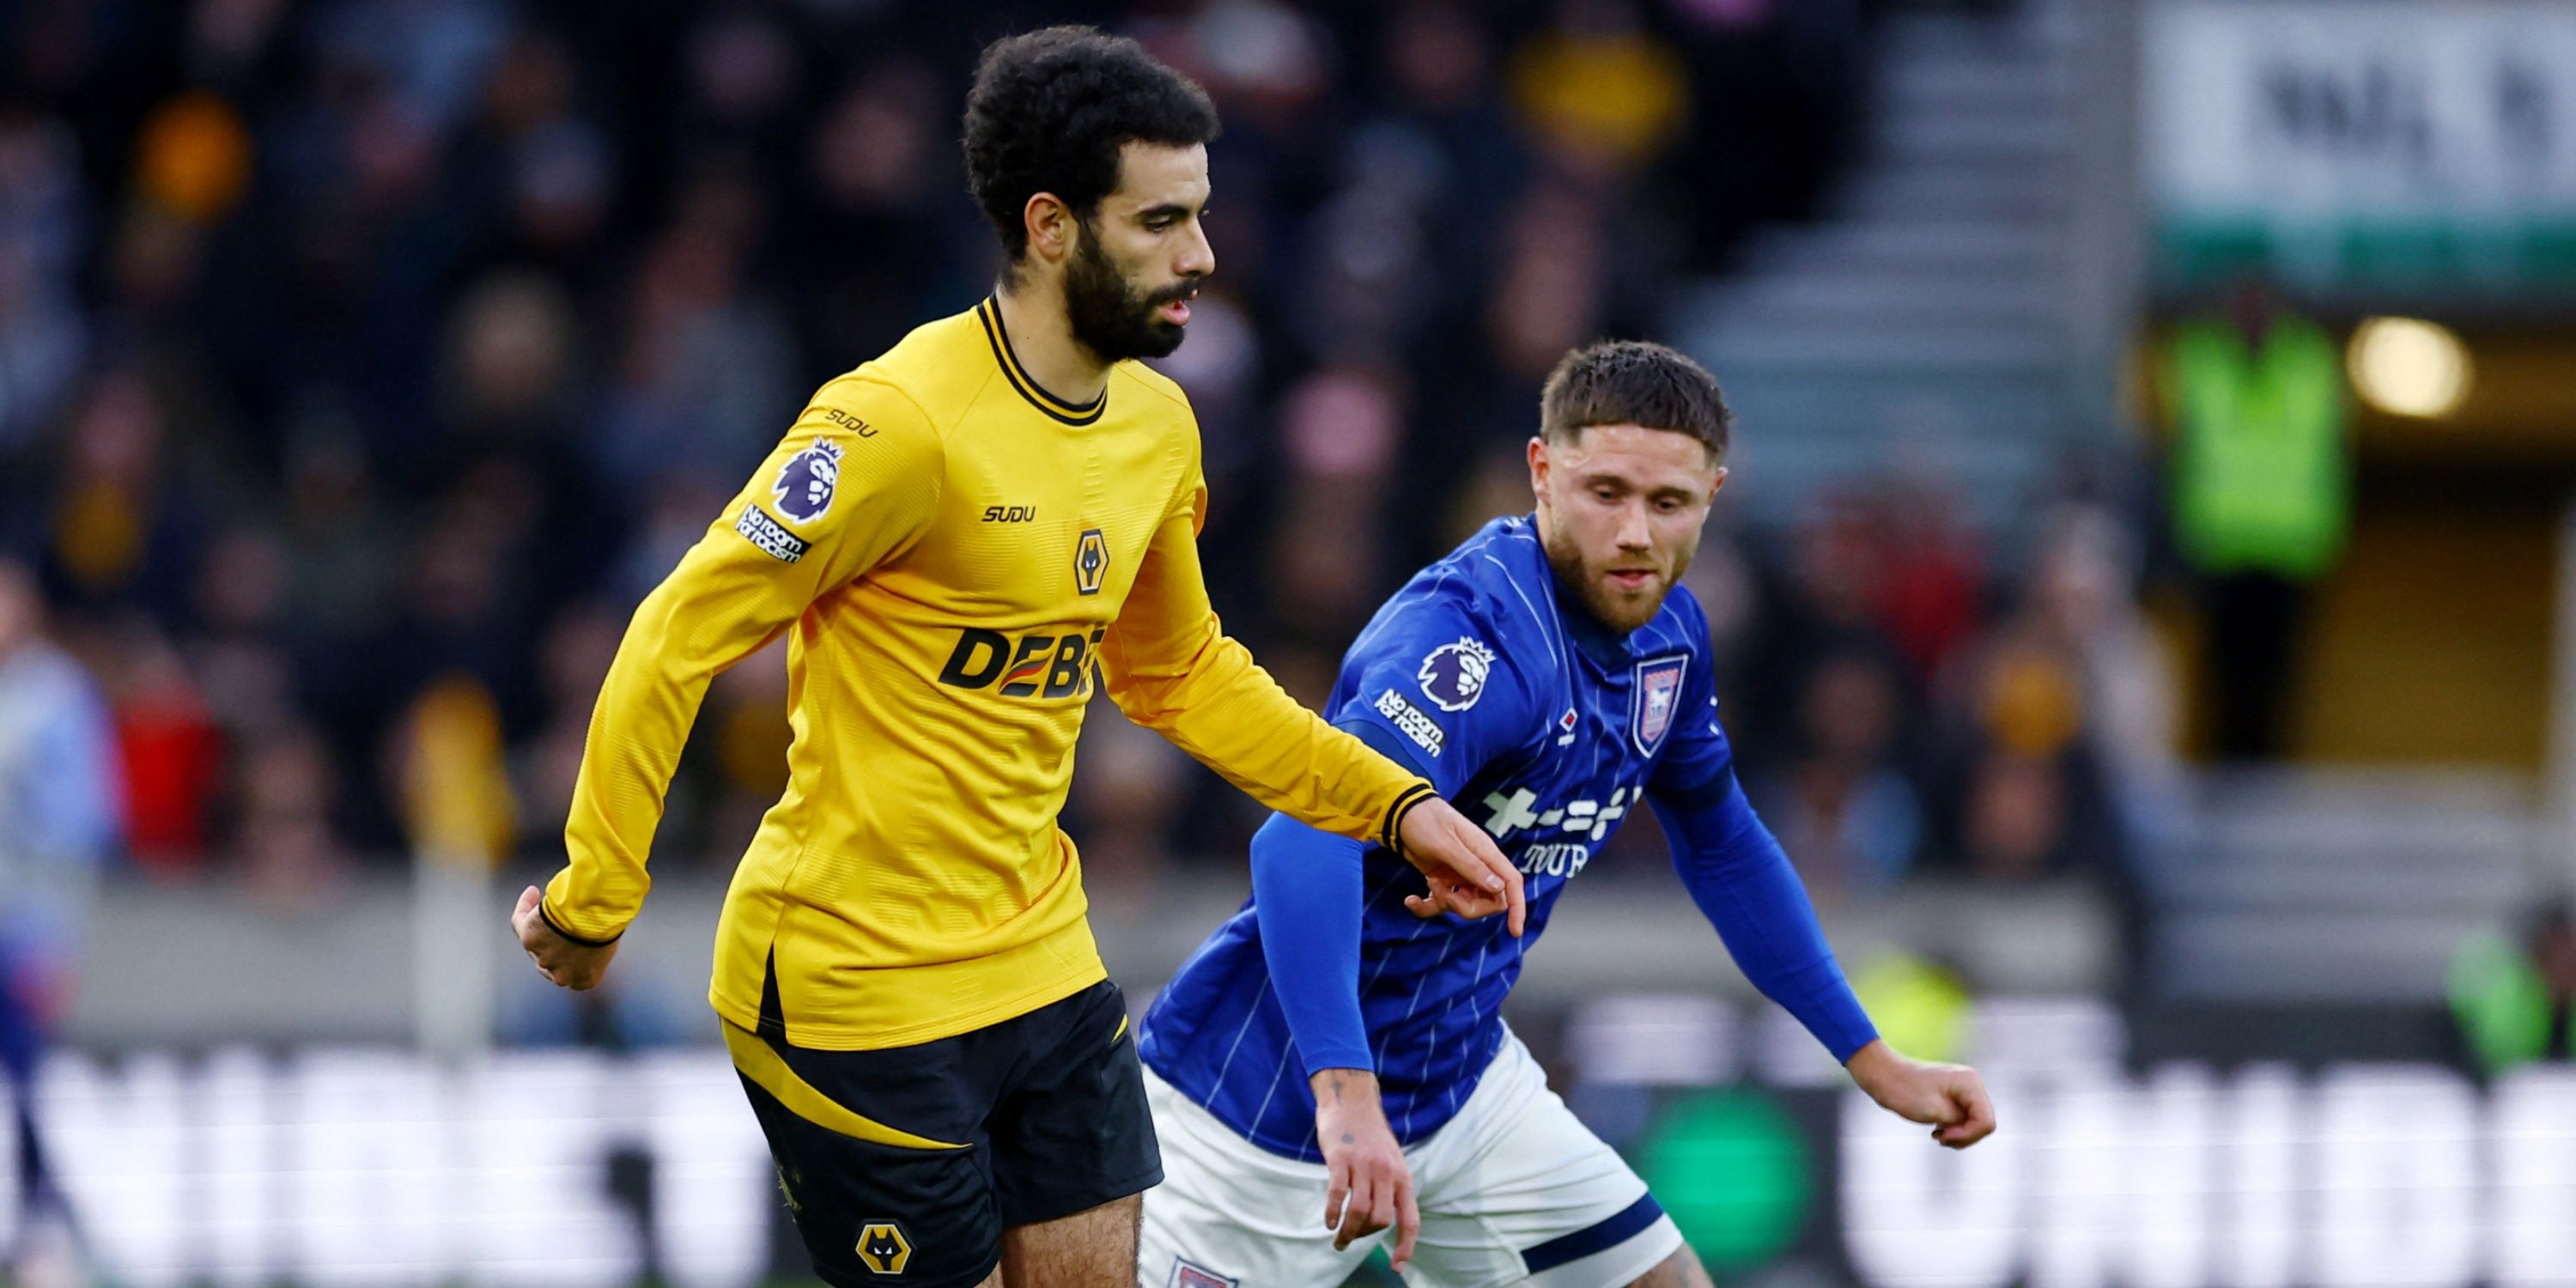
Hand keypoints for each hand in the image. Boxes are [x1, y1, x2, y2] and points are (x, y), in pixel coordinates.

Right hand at [512, 885, 618, 989]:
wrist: (593, 915)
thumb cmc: (610, 923)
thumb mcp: (609, 939)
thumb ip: (596, 944)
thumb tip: (593, 931)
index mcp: (586, 979)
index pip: (575, 975)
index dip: (572, 959)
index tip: (574, 944)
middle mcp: (562, 975)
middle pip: (553, 961)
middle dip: (555, 944)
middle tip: (560, 924)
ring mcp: (543, 958)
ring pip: (536, 942)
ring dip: (542, 924)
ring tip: (549, 903)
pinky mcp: (529, 939)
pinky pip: (521, 921)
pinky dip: (524, 907)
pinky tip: (532, 893)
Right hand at [1313, 1068, 1420, 1271]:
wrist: (1352, 1099)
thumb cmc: (1369, 1133)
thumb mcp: (1390, 1160)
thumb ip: (1390, 1187)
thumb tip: (1383, 1220)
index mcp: (1402, 1176)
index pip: (1409, 1219)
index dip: (1405, 1246)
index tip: (1396, 1266)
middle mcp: (1386, 1173)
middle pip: (1380, 1220)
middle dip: (1364, 1237)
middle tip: (1350, 1239)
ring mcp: (1363, 1165)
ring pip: (1359, 1211)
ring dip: (1347, 1232)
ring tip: (1337, 1239)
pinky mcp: (1340, 1159)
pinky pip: (1338, 1194)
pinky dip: (1332, 1212)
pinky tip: (1328, 1220)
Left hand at [1393, 796, 1526, 934]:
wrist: (1400, 813)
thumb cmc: (1425, 821)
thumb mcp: (1446, 844)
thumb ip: (1471, 867)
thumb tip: (1499, 888)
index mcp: (1485, 854)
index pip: (1511, 884)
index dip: (1517, 908)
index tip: (1515, 931)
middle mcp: (1478, 866)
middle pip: (1488, 902)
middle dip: (1467, 907)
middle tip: (1444, 894)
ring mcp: (1461, 874)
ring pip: (1464, 905)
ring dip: (1445, 903)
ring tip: (1429, 884)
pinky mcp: (1444, 880)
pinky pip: (1442, 903)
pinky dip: (1427, 906)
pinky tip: (1411, 900)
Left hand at [1846, 1040, 1994, 1148]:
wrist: (1883, 1076)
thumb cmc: (1905, 1092)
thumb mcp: (1936, 1112)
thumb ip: (1961, 1122)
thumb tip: (1976, 1128)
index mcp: (1970, 1083)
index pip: (1986, 1122)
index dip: (1968, 1135)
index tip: (1943, 1136)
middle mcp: (1972, 1084)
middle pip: (1983, 1123)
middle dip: (1963, 1136)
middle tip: (1939, 1138)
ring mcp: (1964, 1090)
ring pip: (1974, 1124)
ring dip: (1958, 1135)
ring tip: (1937, 1135)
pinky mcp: (1955, 1097)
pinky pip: (1964, 1120)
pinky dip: (1953, 1129)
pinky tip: (1937, 1130)